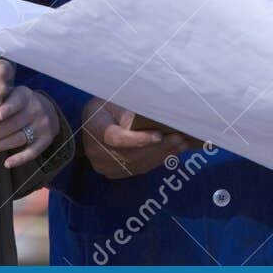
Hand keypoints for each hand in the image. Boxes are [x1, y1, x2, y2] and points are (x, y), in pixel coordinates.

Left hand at [0, 86, 61, 168]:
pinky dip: (19, 159)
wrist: (48, 109)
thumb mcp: (12, 94)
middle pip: (12, 125)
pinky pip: (32, 152)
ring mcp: (42, 125)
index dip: (8, 109)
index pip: (17, 102)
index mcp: (25, 96)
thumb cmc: (19, 103)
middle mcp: (36, 110)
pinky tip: (6, 164)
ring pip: (18, 139)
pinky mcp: (46, 140)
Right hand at [81, 97, 201, 177]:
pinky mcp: (115, 172)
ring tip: (181, 144)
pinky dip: (156, 161)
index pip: (116, 138)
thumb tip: (151, 119)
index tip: (159, 134)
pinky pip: (138, 169)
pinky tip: (172, 152)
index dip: (138, 139)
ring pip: (137, 164)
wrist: (91, 122)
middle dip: (157, 147)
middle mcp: (96, 152)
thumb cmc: (105, 105)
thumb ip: (127, 109)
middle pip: (130, 155)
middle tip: (179, 138)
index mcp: (94, 128)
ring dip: (161, 155)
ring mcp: (104, 166)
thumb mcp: (113, 99)